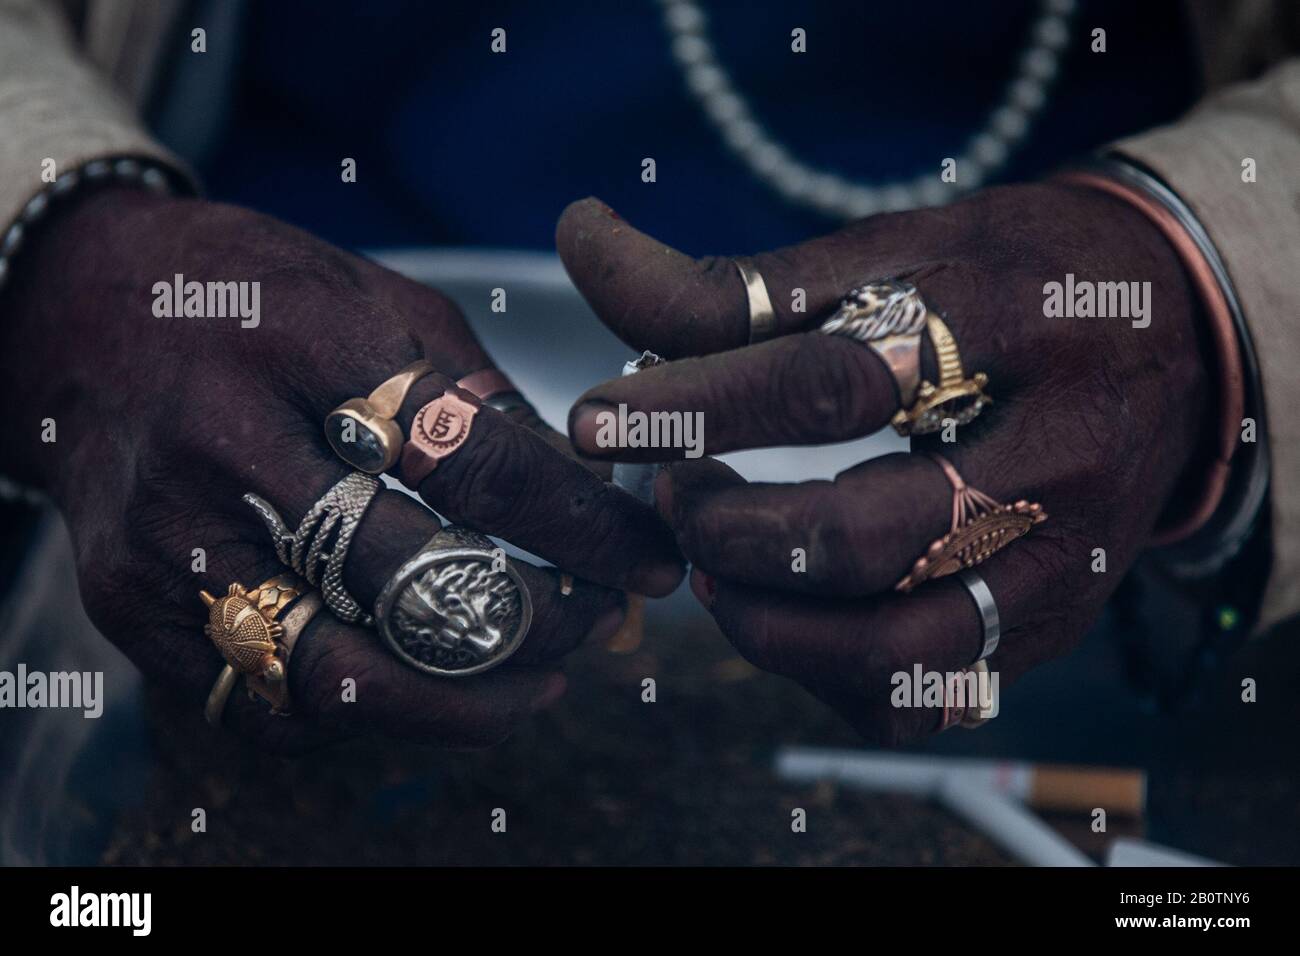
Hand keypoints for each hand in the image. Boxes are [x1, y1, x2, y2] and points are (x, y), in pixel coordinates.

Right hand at [0, 188, 682, 751]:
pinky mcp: (128, 604)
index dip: (581, 531)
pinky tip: (426, 684)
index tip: (646, 560)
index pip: (478, 464)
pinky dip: (365, 709)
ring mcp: (168, 534)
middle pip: (413, 581)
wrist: (84, 316)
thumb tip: (584, 495)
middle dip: (535, 622)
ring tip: (536, 684)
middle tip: (598, 622)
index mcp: (305, 340)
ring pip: (341, 671)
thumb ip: (482, 396)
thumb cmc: (259, 299)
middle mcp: (224, 441)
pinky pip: (268, 702)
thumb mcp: (382, 301)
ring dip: (463, 699)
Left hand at [557, 184, 1211, 744]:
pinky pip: (925, 694)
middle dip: (732, 534)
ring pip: (895, 649)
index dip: (697, 407)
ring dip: (769, 624)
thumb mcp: (894, 247)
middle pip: (865, 537)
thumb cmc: (1013, 280)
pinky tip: (792, 616)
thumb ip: (741, 281)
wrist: (1170, 339)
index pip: (832, 381)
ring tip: (717, 569)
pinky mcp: (1053, 623)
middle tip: (680, 499)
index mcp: (1015, 323)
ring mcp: (1064, 556)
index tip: (596, 422)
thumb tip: (586, 246)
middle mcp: (1059, 453)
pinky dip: (831, 675)